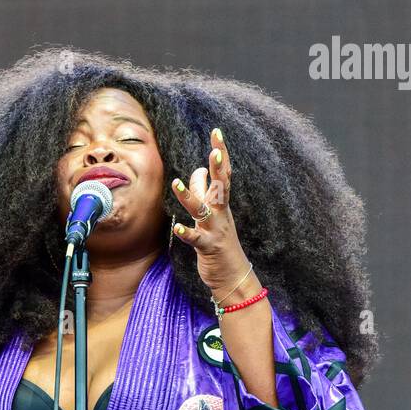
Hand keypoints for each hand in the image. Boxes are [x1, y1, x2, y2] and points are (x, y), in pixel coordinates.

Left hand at [170, 129, 252, 298]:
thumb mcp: (213, 216)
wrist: (234, 277)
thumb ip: (204, 193)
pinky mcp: (208, 247)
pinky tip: (177, 227)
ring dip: (189, 197)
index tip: (216, 132)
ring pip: (203, 209)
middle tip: (214, 149)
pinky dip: (186, 232)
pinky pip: (196, 239)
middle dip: (218, 168)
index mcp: (222, 204)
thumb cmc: (221, 244)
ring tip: (176, 184)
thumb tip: (196, 171)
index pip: (223, 174)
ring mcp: (215, 230)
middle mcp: (221, 213)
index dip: (221, 154)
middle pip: (220, 185)